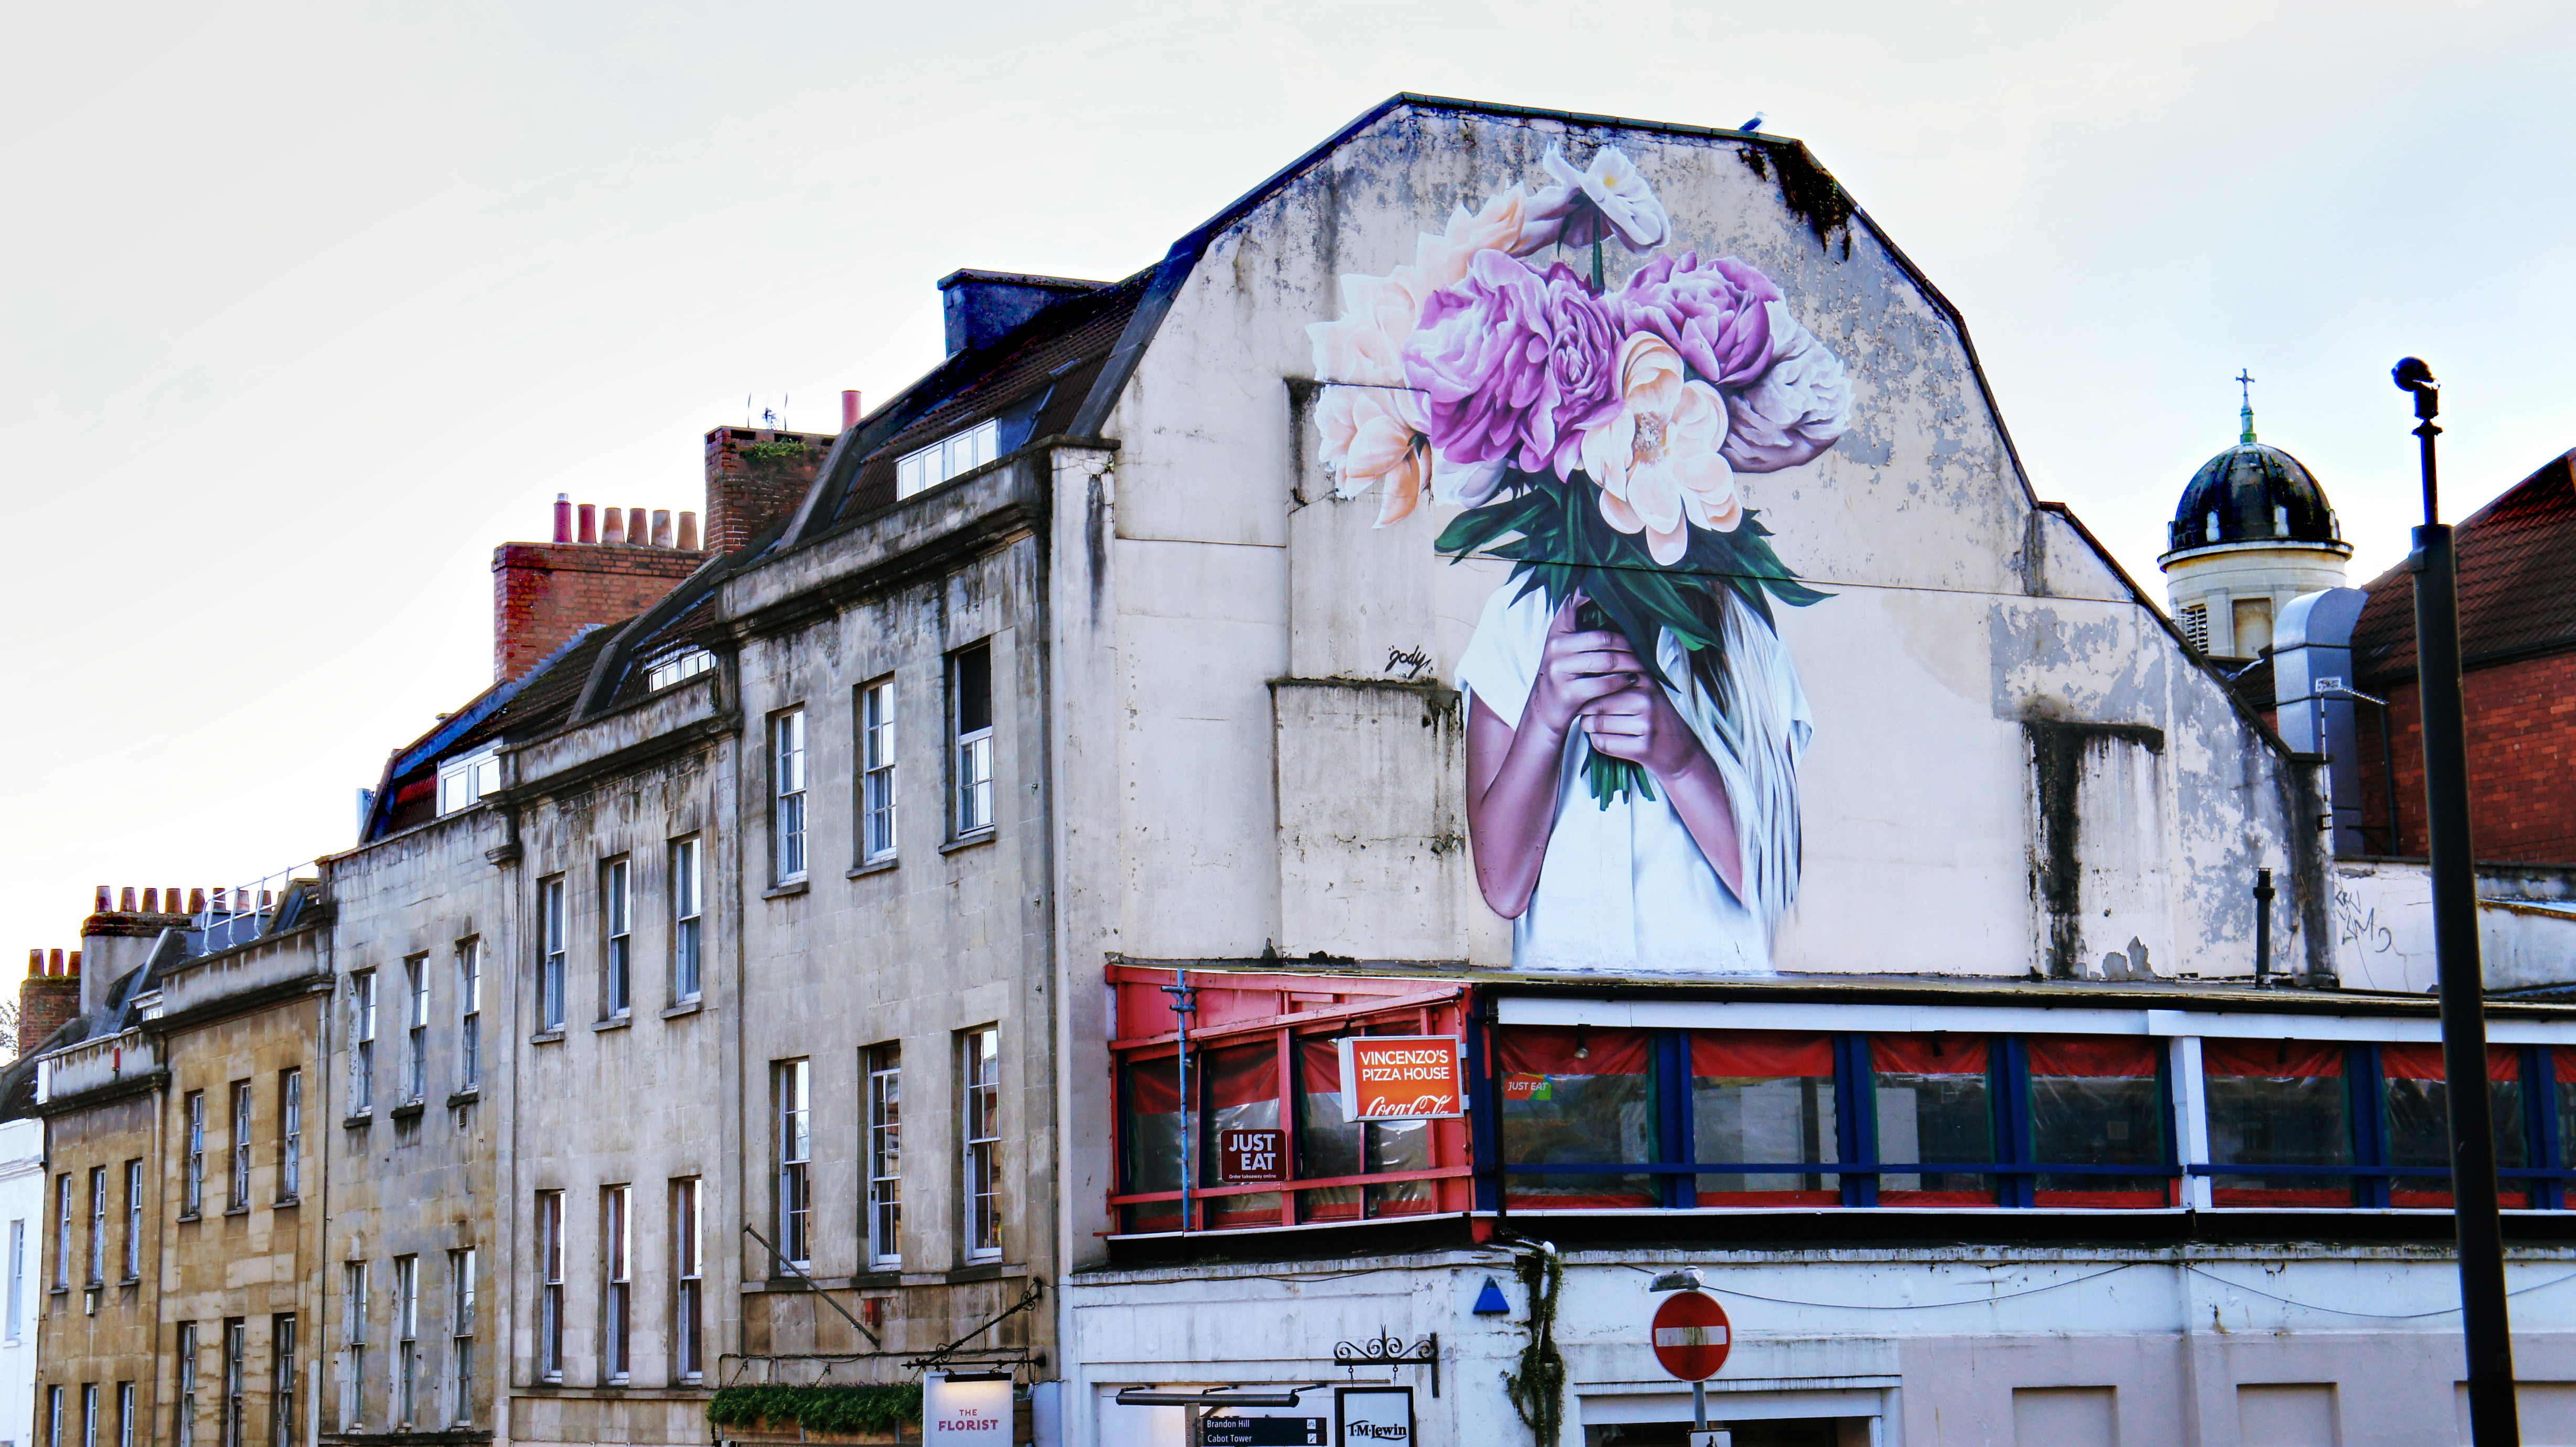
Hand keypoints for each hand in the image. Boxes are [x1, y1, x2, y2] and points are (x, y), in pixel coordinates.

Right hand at [1525, 595, 1649, 738]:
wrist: (1544, 710)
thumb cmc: (1564, 675)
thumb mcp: (1565, 648)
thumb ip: (1582, 629)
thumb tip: (1616, 607)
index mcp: (1556, 630)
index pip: (1574, 604)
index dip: (1593, 594)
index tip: (1619, 594)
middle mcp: (1555, 646)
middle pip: (1603, 638)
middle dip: (1628, 645)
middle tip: (1643, 650)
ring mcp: (1559, 669)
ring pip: (1607, 661)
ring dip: (1630, 664)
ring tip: (1642, 666)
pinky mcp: (1567, 692)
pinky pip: (1604, 684)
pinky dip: (1622, 681)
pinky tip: (1631, 680)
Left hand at [1577, 676, 1703, 780]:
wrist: (1680, 751)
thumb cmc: (1653, 717)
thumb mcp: (1643, 689)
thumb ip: (1616, 678)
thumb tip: (1578, 673)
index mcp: (1644, 678)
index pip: (1600, 680)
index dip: (1587, 692)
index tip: (1587, 698)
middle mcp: (1646, 698)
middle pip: (1594, 704)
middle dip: (1586, 713)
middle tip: (1592, 717)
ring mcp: (1646, 723)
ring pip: (1596, 725)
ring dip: (1592, 730)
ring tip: (1604, 729)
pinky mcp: (1642, 747)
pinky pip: (1603, 743)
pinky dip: (1601, 744)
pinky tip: (1613, 741)